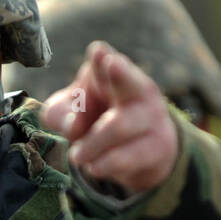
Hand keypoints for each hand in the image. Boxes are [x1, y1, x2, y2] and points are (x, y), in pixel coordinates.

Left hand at [41, 41, 179, 193]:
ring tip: (77, 156)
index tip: (97, 52)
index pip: (105, 61)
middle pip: (130, 80)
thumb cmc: (94, 121)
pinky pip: (129, 156)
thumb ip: (61, 115)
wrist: (136, 154)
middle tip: (111, 64)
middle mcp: (137, 90)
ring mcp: (151, 117)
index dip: (101, 58)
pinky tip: (94, 167)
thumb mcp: (68, 115)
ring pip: (119, 126)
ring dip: (92, 144)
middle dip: (121, 73)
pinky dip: (106, 163)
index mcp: (111, 73)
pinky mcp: (158, 146)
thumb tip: (74, 124)